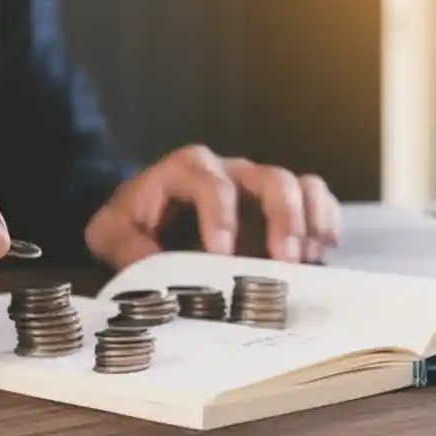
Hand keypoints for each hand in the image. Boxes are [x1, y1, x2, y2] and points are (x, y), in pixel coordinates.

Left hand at [85, 144, 340, 268]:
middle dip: (281, 219)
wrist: (145, 219)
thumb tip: (151, 264)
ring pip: (298, 185)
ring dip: (309, 222)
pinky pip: (315, 198)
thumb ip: (123, 244)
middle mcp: (231, 172)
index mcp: (187, 171)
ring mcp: (259, 187)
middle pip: (269, 178)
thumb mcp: (110, 232)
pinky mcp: (280, 206)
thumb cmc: (131, 223)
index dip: (220, 217)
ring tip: (307, 260)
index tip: (222, 255)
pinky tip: (324, 249)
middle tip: (284, 262)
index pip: (211, 184)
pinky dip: (325, 220)